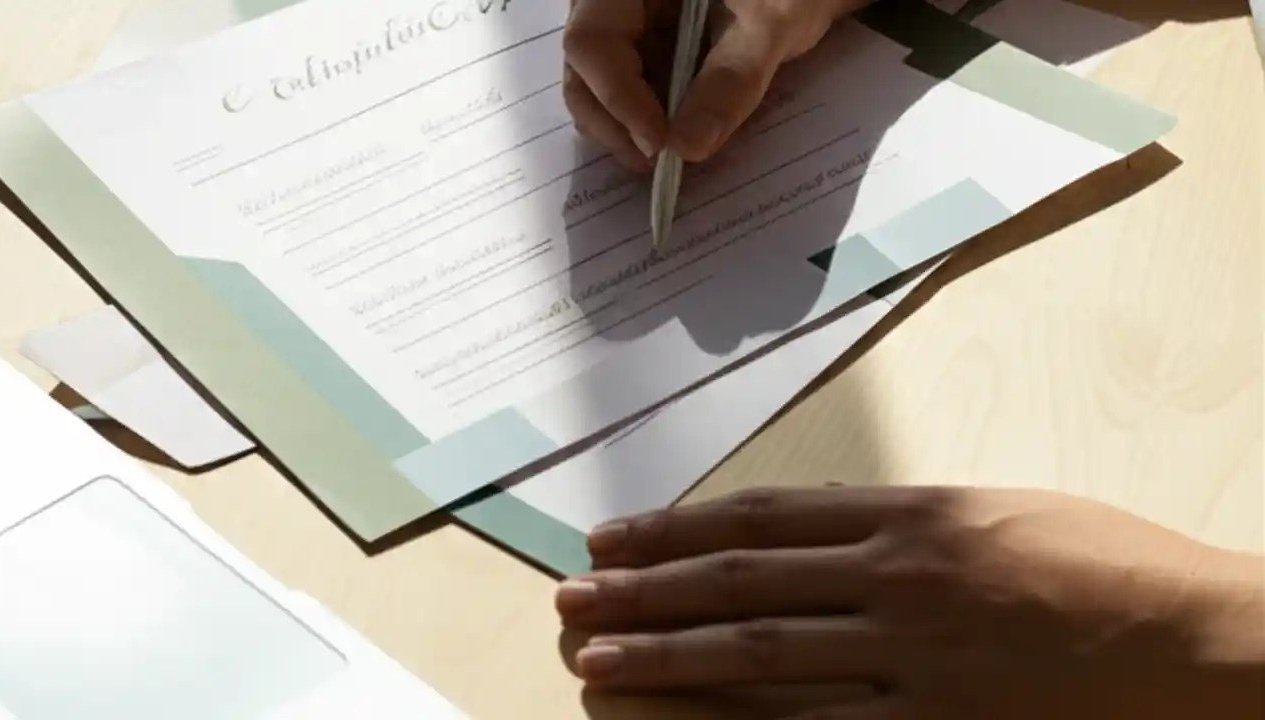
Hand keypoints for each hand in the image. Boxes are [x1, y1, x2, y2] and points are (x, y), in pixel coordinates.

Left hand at [555, 486, 1264, 718]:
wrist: (1196, 642)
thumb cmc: (1105, 565)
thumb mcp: (996, 511)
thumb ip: (900, 520)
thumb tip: (816, 531)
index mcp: (909, 513)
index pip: (758, 518)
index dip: (674, 526)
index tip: (612, 534)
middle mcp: (894, 577)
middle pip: (738, 582)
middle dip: (644, 587)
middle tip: (569, 592)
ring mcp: (910, 658)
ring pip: (759, 655)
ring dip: (668, 654)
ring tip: (595, 652)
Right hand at [562, 0, 866, 171]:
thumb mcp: (769, 23)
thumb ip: (731, 79)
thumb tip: (687, 148)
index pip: (592, 42)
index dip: (618, 98)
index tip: (660, 144)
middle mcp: (609, 4)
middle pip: (583, 71)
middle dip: (616, 123)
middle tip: (658, 164)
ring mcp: (623, 28)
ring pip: (596, 88)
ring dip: (628, 130)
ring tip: (672, 155)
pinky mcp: (640, 51)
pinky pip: (626, 93)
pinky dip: (647, 122)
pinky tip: (679, 138)